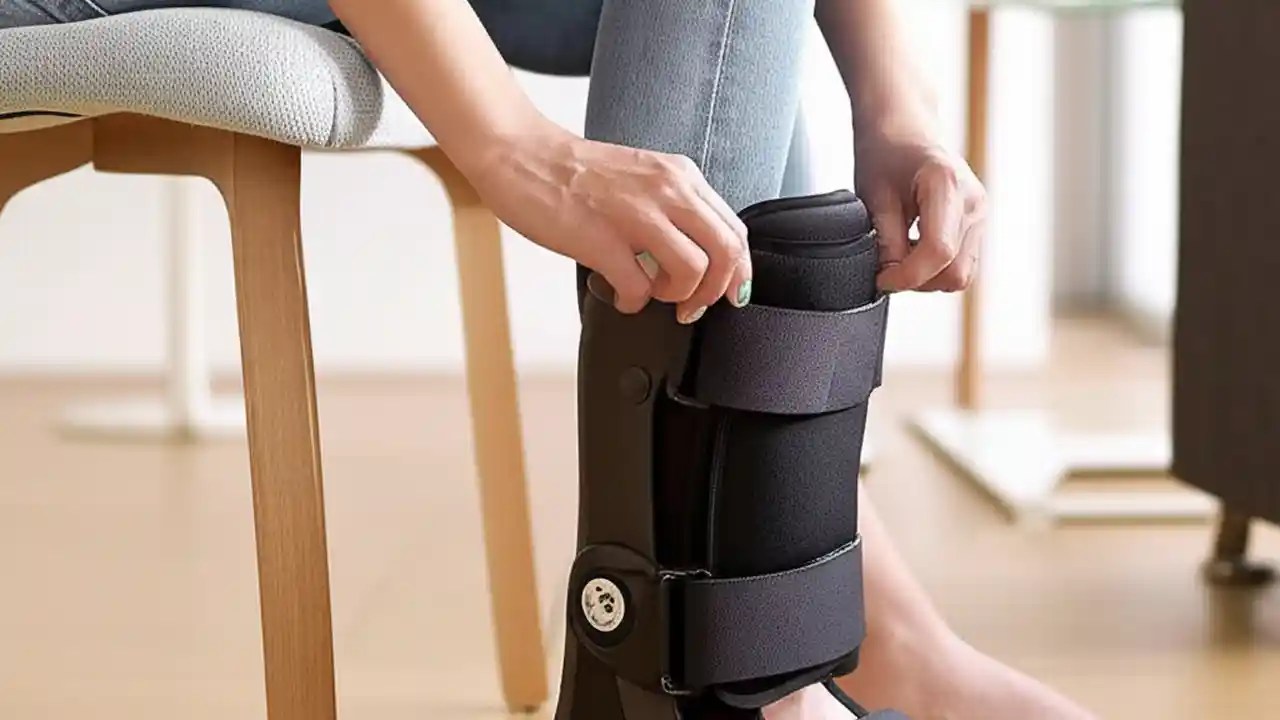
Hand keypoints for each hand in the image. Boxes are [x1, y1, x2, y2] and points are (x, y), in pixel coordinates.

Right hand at [464, 119, 750, 321]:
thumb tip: (696, 255)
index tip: (725, 294)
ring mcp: (636, 214)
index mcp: (680, 176)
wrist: (522, 155)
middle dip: (714, 292)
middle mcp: (667, 191)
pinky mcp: (603, 239)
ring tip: (650, 293)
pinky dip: (633, 302)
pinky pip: (640, 288)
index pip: (734, 230)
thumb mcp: (642, 178)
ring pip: (692, 272)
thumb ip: (672, 208)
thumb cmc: (575, 173)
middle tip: (690, 306)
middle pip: (725, 253)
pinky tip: (618, 295)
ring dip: (675, 297)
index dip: (737, 272)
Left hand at [855, 121, 985, 292]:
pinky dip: (937, 269)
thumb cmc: (885, 153)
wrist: (903, 130)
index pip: (938, 252)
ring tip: (898, 256)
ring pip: (961, 274)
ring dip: (927, 277)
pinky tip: (913, 250)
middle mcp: (973, 202)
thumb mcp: (873, 196)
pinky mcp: (977, 224)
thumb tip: (891, 280)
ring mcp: (980, 214)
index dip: (907, 276)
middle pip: (955, 272)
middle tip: (885, 269)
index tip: (881, 279)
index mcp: (947, 185)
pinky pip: (963, 264)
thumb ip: (886, 241)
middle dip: (917, 280)